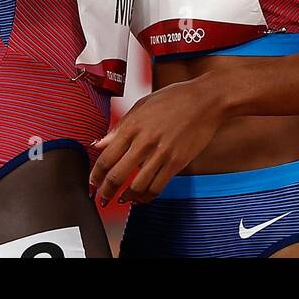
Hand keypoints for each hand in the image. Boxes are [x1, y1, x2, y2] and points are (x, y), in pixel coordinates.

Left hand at [88, 76, 226, 205]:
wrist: (206, 100)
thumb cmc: (175, 98)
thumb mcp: (142, 105)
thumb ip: (120, 127)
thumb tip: (100, 143)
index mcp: (132, 125)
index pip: (106, 157)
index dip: (95, 175)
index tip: (92, 183)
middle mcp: (144, 141)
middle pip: (117, 176)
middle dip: (106, 192)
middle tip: (102, 198)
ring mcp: (161, 153)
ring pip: (137, 186)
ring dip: (127, 197)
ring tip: (123, 199)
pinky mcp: (177, 162)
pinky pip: (158, 187)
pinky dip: (147, 196)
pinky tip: (143, 197)